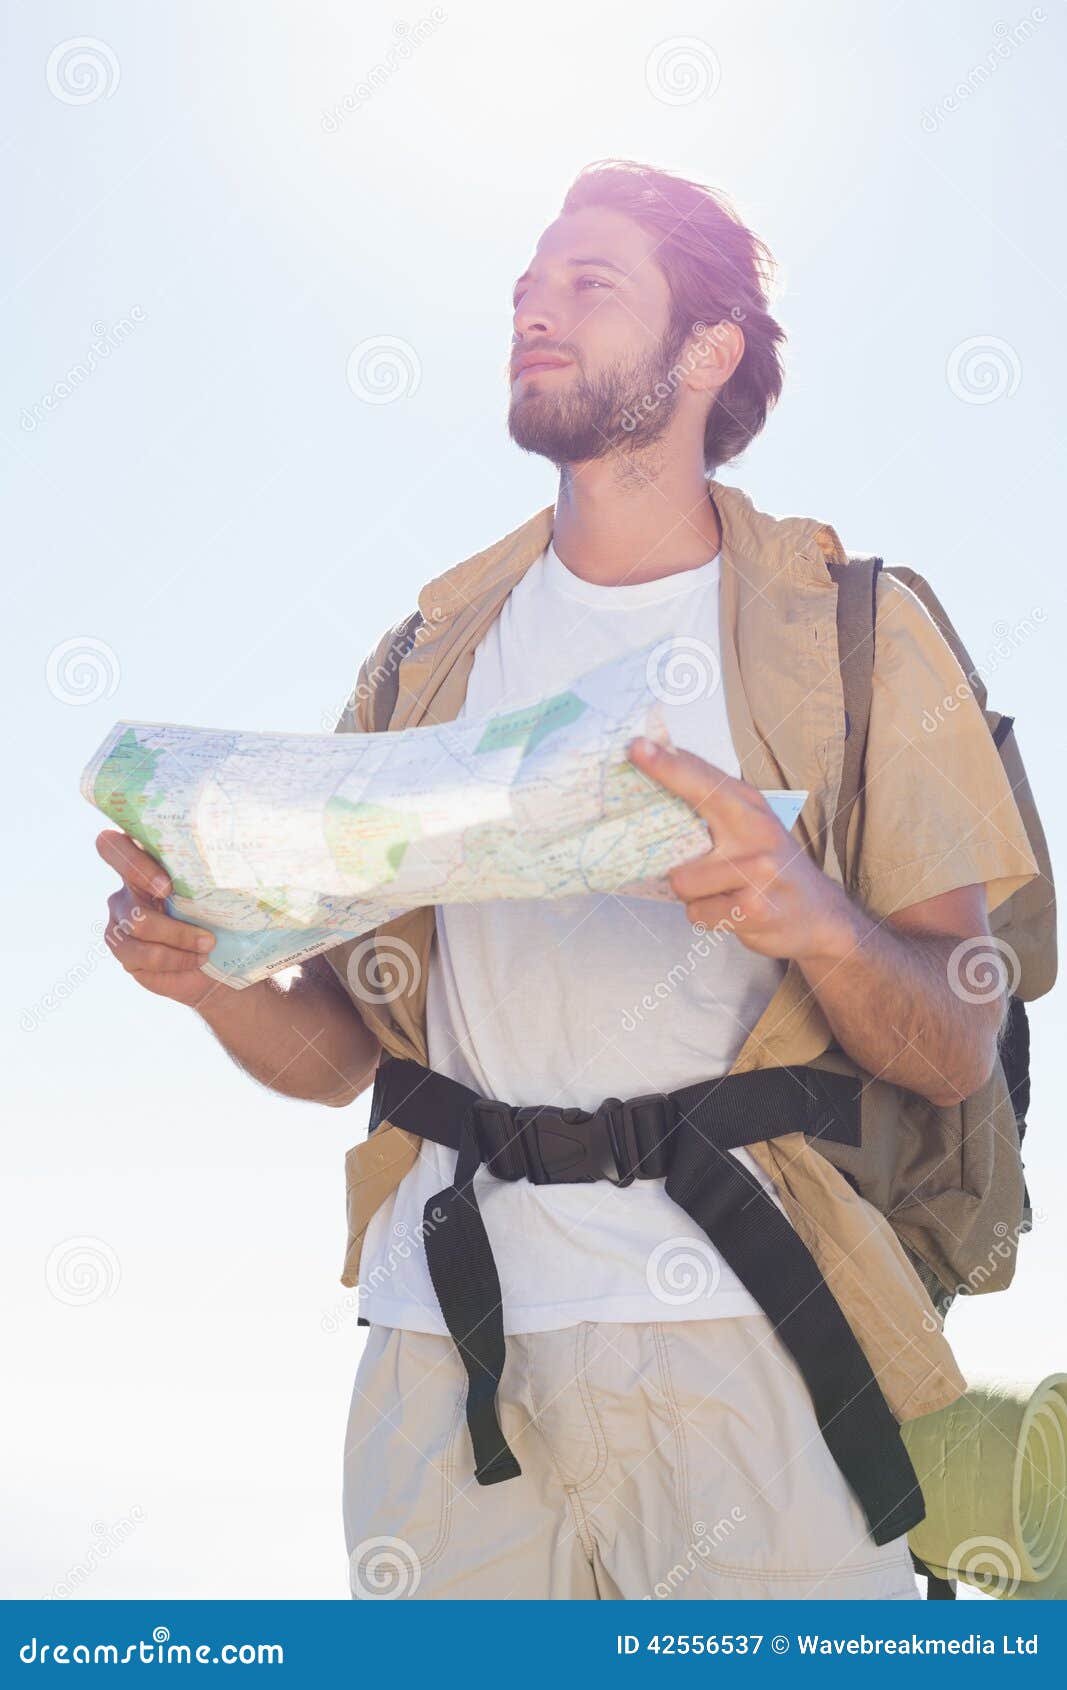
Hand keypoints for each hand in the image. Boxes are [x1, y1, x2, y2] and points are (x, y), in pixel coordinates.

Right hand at [97, 829, 217, 1006]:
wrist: (217, 952)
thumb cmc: (218, 909)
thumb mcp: (217, 885)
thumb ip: (213, 870)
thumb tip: (241, 859)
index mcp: (142, 863)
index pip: (112, 847)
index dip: (133, 864)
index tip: (168, 887)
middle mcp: (124, 892)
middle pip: (133, 910)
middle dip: (175, 930)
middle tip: (208, 938)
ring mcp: (119, 924)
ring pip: (139, 937)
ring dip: (179, 948)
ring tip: (207, 950)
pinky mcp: (125, 953)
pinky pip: (144, 960)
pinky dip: (176, 964)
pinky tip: (196, 962)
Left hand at [627, 738, 853, 962]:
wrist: (820, 917)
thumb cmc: (772, 872)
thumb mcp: (751, 833)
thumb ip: (715, 813)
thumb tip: (660, 791)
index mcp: (751, 809)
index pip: (706, 778)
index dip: (668, 760)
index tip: (638, 745)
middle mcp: (757, 831)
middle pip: (699, 797)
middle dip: (664, 774)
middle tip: (635, 751)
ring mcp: (758, 869)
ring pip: (682, 879)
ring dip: (690, 892)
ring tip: (718, 892)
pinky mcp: (753, 907)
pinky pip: (697, 911)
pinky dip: (705, 916)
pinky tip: (730, 911)